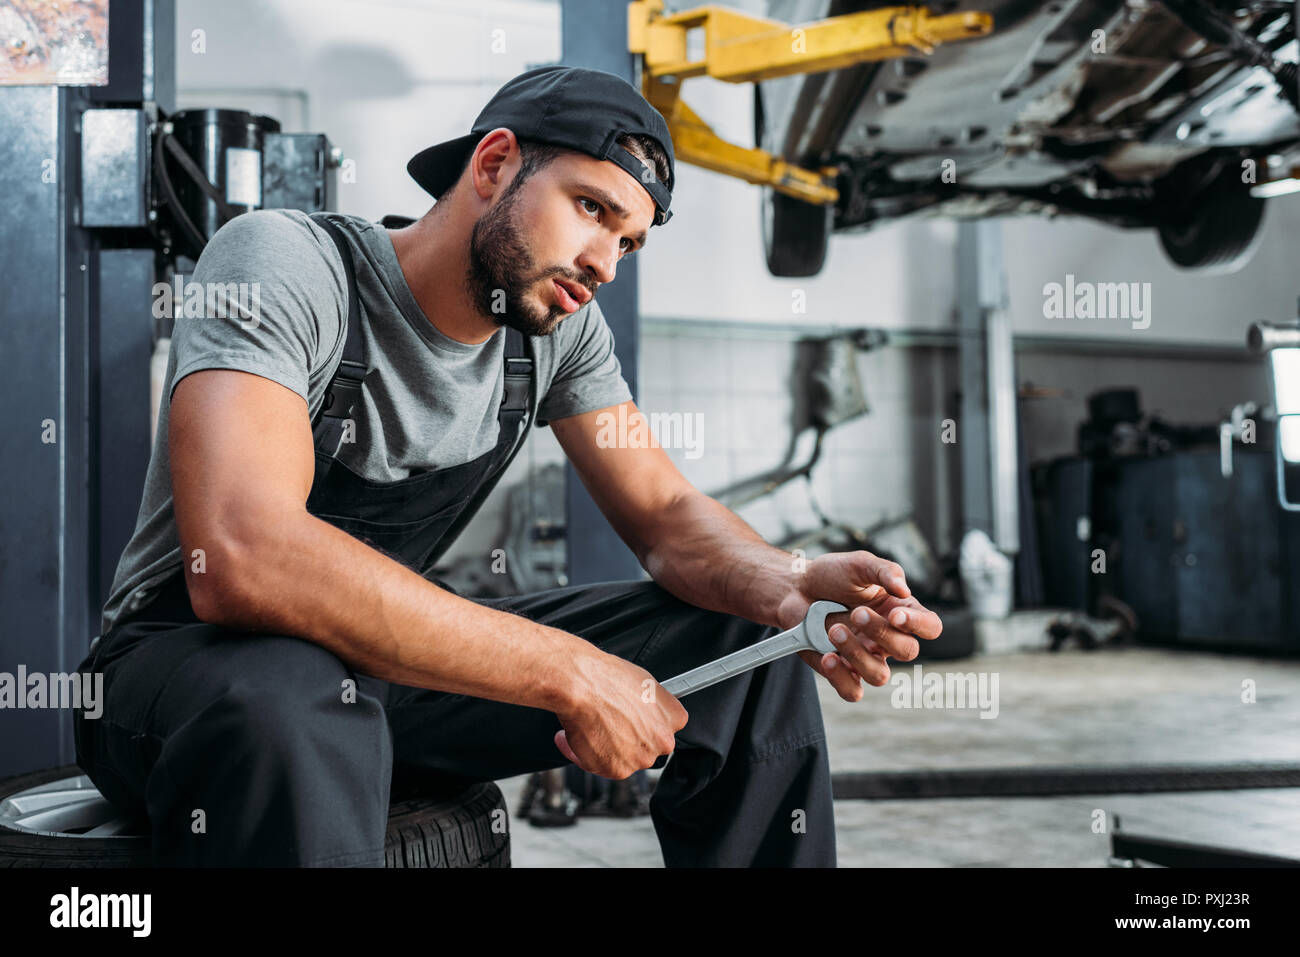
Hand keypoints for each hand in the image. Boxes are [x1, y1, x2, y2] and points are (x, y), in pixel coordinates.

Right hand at [553, 650, 688, 778]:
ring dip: (612, 749)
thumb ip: (653, 704)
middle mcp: (662, 741)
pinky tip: (583, 735)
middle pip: (648, 745)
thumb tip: (646, 709)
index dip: (647, 723)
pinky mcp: (617, 770)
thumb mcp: (644, 681)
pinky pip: (604, 767)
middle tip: (612, 722)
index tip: (636, 719)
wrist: (581, 686)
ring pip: (627, 758)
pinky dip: (590, 756)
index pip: (666, 727)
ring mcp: (641, 758)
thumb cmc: (608, 678)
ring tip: (595, 727)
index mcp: (674, 718)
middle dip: (632, 738)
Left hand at [775, 551, 942, 701]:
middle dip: (882, 633)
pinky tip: (828, 656)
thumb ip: (885, 571)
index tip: (894, 614)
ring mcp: (865, 657)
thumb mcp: (860, 564)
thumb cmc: (832, 575)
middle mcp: (886, 638)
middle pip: (908, 652)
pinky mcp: (841, 671)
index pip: (930, 627)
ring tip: (834, 630)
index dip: (919, 625)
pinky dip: (841, 678)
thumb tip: (904, 590)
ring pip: (880, 676)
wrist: (794, 588)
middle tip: (856, 613)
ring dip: (858, 654)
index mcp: (899, 612)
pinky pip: (852, 691)